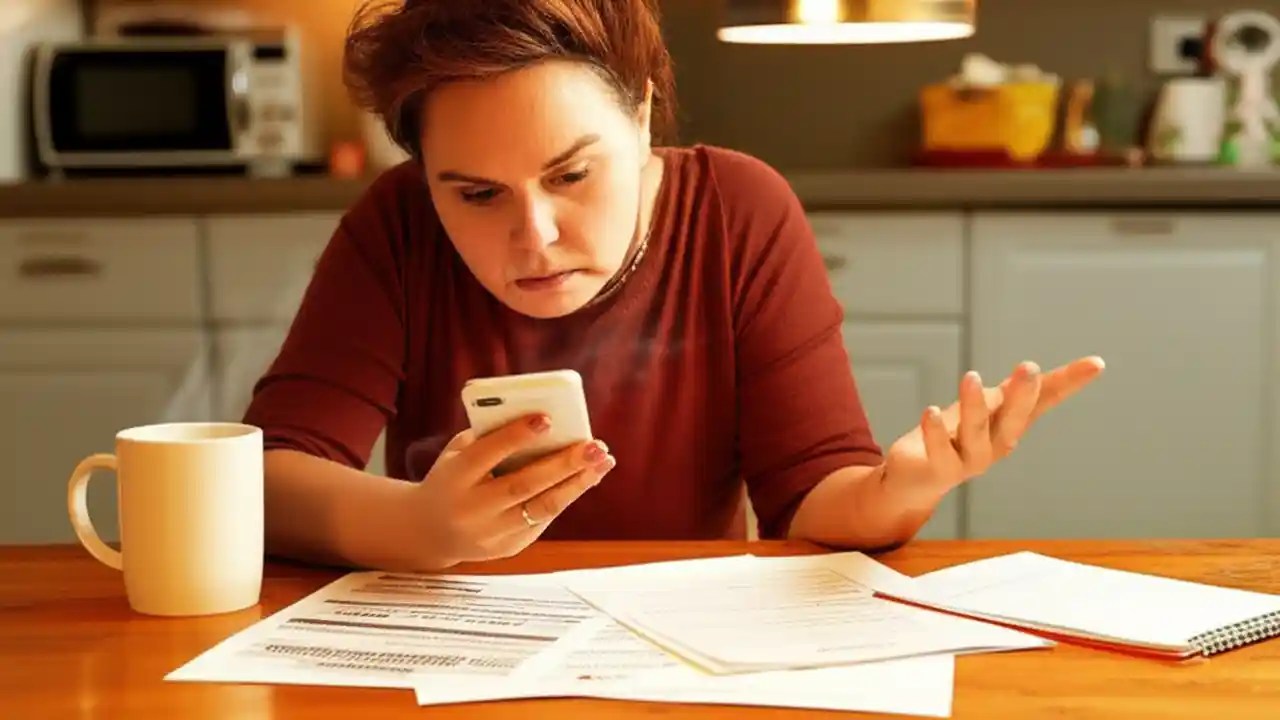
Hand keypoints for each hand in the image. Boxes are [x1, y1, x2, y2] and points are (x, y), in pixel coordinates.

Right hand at [405, 414, 614, 568]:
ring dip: (577, 484)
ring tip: (603, 462)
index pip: (485, 455)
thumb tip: (541, 422)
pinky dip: (567, 496)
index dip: (515, 437)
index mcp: (454, 478)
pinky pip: (543, 520)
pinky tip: (587, 477)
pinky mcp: (508, 547)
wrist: (428, 530)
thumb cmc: (451, 478)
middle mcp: (471, 509)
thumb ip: (489, 437)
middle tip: (595, 446)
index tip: (547, 419)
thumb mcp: (457, 454)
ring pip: (541, 508)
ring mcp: (491, 533)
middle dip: (563, 464)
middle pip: (523, 485)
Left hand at [885, 355, 1105, 496]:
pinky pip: (940, 451)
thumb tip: (1036, 368)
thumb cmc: (956, 438)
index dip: (1069, 383)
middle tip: (1029, 368)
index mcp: (1011, 423)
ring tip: (970, 377)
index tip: (1096, 363)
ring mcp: (969, 460)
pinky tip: (932, 412)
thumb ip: (1009, 393)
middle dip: (1022, 396)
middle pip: (1014, 420)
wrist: (917, 478)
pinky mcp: (939, 469)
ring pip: (975, 434)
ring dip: (974, 407)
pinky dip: (936, 432)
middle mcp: (997, 444)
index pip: (1045, 400)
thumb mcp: (985, 410)